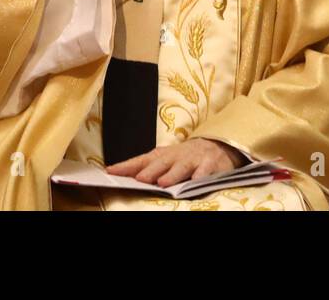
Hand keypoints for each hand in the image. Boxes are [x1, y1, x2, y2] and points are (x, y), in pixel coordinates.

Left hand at [105, 138, 246, 185]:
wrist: (218, 145)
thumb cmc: (187, 156)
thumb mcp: (168, 159)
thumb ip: (150, 168)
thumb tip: (128, 177)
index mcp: (164, 155)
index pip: (142, 159)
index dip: (127, 165)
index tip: (111, 171)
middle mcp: (177, 155)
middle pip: (161, 162)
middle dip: (150, 170)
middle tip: (139, 179)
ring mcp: (194, 158)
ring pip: (182, 166)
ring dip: (172, 174)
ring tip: (163, 182)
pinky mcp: (211, 163)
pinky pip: (205, 170)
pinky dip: (200, 175)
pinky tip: (195, 181)